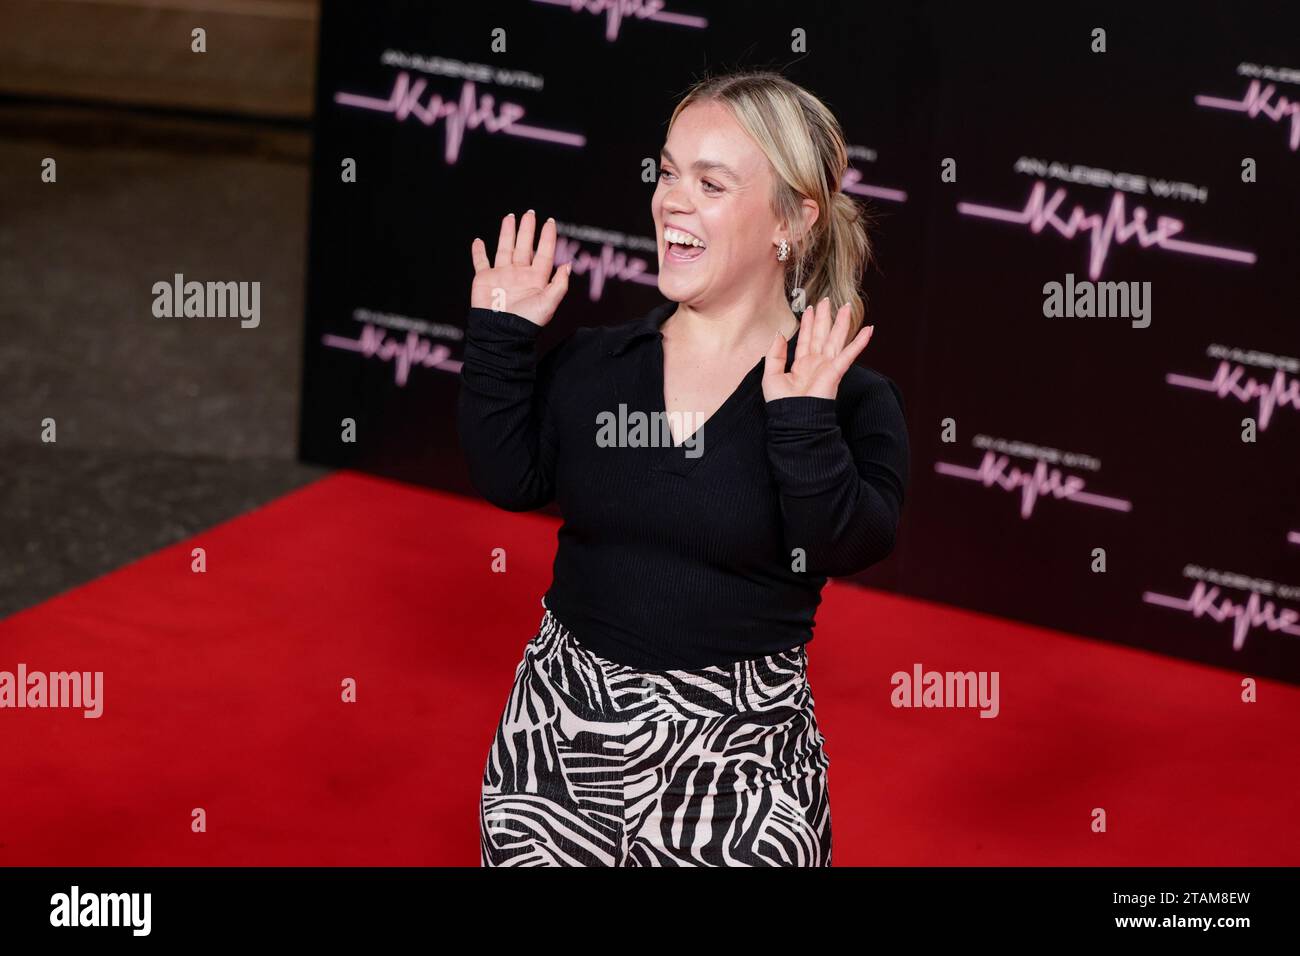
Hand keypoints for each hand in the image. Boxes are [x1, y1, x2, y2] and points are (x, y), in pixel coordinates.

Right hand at [469, 210, 569, 326]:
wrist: (501, 332)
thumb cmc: (526, 321)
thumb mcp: (549, 303)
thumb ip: (559, 285)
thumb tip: (568, 266)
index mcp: (535, 279)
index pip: (543, 253)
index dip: (547, 237)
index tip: (550, 221)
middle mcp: (519, 274)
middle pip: (524, 246)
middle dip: (527, 230)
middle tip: (529, 213)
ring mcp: (501, 275)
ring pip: (505, 248)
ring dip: (507, 233)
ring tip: (509, 217)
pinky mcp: (484, 279)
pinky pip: (480, 262)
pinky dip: (478, 252)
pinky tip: (479, 241)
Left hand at [762, 297, 873, 401]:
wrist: (793, 420)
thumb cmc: (782, 404)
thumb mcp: (771, 375)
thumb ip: (775, 353)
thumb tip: (779, 333)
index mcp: (801, 365)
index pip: (806, 339)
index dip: (808, 323)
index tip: (809, 308)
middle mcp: (816, 363)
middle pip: (822, 335)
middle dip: (824, 317)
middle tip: (826, 300)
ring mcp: (827, 366)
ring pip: (836, 339)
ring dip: (842, 322)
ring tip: (847, 306)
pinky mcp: (836, 371)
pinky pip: (849, 354)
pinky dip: (859, 342)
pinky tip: (869, 329)